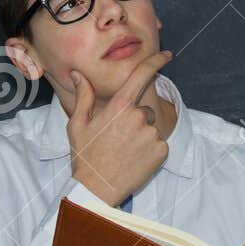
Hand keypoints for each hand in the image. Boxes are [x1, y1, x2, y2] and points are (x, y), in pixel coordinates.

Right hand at [64, 49, 172, 206]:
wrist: (97, 190)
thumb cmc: (85, 156)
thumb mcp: (78, 124)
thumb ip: (84, 96)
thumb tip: (78, 74)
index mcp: (119, 107)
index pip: (142, 75)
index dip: (156, 61)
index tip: (167, 55)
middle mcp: (139, 118)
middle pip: (143, 110)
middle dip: (134, 119)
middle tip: (117, 138)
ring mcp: (152, 135)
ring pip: (150, 128)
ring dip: (141, 135)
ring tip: (124, 151)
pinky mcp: (161, 151)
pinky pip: (158, 143)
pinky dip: (149, 150)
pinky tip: (134, 159)